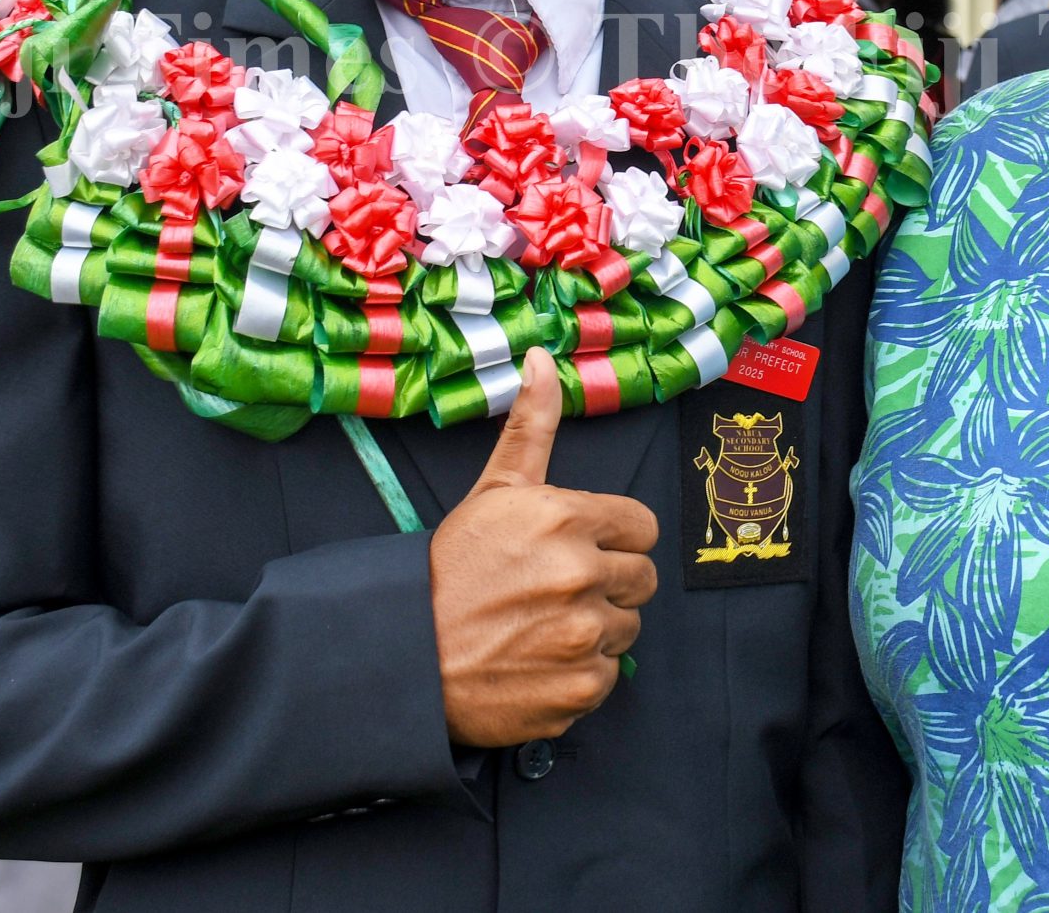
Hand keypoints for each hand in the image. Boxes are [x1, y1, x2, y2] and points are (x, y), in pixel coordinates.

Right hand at [429, 349, 658, 747]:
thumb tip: (542, 357)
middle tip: (554, 592)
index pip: (642, 527)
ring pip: (626, 628)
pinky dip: (579, 676)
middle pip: (641, 579)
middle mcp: (582, 576)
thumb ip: (530, 425)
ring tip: (541, 627)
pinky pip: (608, 678)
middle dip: (606, 584)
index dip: (611, 538)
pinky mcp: (579, 690)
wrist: (406, 657)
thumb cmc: (452, 570)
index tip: (577, 550)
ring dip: (594, 630)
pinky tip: (538, 663)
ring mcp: (582, 637)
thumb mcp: (494, 489)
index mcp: (566, 519)